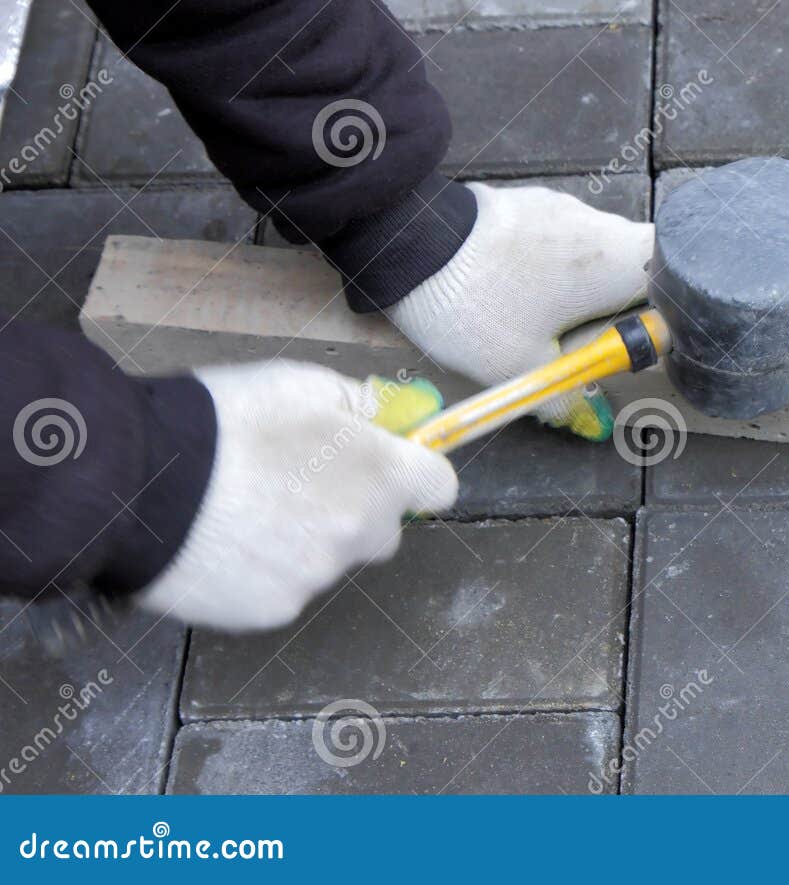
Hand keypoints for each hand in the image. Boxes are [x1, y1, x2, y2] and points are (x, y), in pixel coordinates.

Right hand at [135, 361, 456, 630]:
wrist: (142, 481)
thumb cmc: (226, 422)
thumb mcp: (304, 385)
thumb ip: (362, 404)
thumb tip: (390, 417)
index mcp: (381, 476)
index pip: (439, 487)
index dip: (415, 471)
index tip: (388, 461)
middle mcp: (361, 535)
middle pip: (384, 529)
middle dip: (358, 507)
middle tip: (302, 481)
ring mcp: (318, 578)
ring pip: (331, 559)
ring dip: (308, 539)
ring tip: (249, 508)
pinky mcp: (273, 610)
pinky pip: (286, 587)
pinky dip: (267, 568)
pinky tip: (227, 540)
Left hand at [389, 183, 654, 437]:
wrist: (405, 242)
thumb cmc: (474, 304)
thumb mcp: (520, 368)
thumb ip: (563, 397)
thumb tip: (584, 419)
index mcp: (615, 260)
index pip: (682, 266)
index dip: (678, 303)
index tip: (653, 335)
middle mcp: (598, 225)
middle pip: (640, 264)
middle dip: (622, 306)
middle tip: (588, 342)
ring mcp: (562, 208)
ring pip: (597, 253)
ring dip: (584, 288)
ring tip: (542, 319)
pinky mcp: (529, 204)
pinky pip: (561, 240)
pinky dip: (554, 267)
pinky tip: (516, 292)